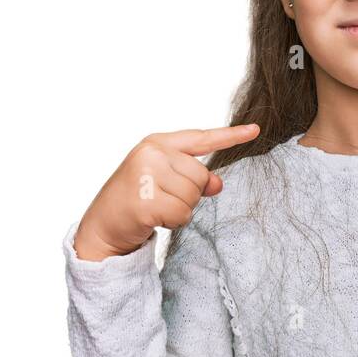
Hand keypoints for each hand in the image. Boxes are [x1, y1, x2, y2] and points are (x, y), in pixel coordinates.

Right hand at [74, 124, 259, 261]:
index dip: (230, 136)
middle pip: (201, 175)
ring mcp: (145, 174)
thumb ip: (193, 178)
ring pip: (193, 195)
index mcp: (157, 143)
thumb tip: (218, 182)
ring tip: (155, 207)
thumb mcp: (165, 183)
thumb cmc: (135, 200)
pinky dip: (173, 222)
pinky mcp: (144, 199)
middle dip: (189, 195)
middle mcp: (151, 153)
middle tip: (161, 199)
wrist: (102, 226)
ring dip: (180, 210)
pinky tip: (153, 218)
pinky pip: (182, 213)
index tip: (255, 130)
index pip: (200, 139)